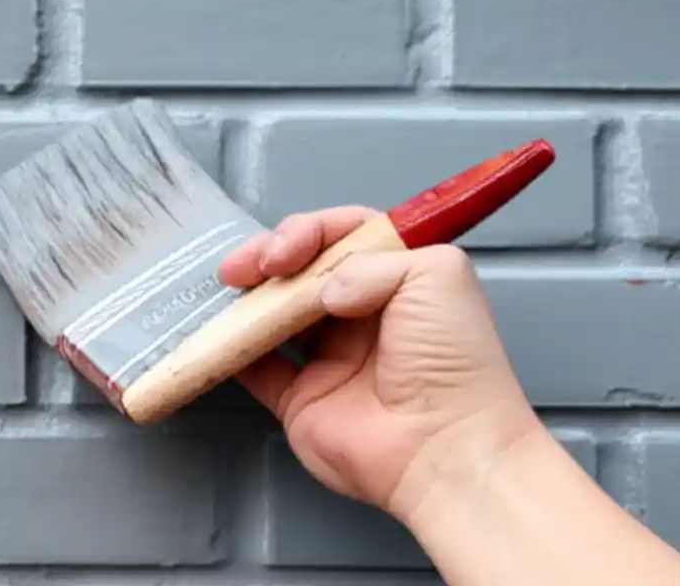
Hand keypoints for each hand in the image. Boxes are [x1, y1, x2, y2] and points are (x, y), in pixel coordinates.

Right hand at [220, 206, 542, 520]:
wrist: (443, 447)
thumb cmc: (453, 362)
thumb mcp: (435, 276)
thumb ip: (372, 261)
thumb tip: (324, 288)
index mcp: (397, 282)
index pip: (344, 237)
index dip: (310, 232)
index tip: (287, 247)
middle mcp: (361, 317)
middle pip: (302, 271)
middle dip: (269, 258)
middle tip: (248, 266)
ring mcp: (328, 359)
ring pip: (275, 313)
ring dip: (250, 298)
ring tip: (233, 292)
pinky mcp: (300, 400)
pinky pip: (256, 370)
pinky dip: (234, 350)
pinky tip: (225, 333)